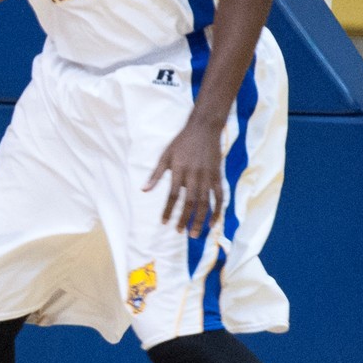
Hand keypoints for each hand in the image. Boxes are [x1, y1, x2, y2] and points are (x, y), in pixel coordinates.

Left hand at [144, 116, 224, 237]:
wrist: (204, 129)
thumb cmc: (181, 142)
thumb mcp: (165, 155)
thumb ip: (156, 174)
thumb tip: (143, 190)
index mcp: (179, 171)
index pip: (172, 195)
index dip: (168, 210)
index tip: (163, 222)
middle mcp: (195, 176)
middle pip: (190, 202)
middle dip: (185, 219)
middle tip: (179, 232)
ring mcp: (208, 177)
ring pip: (205, 202)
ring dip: (200, 219)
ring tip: (195, 233)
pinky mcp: (218, 176)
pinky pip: (220, 196)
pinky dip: (218, 210)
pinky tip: (213, 223)